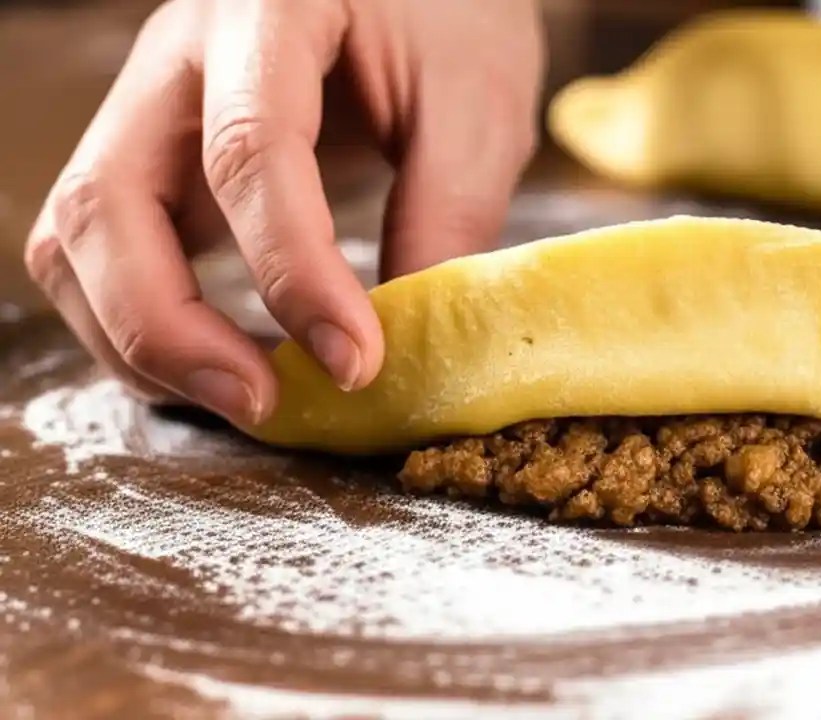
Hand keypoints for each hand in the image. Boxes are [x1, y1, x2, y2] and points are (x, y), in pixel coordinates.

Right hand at [23, 0, 543, 425]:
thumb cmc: (450, 15)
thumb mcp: (478, 102)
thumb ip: (446, 211)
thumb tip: (409, 346)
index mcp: (267, 13)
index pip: (250, 151)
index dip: (295, 272)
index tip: (356, 362)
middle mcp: (177, 59)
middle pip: (106, 201)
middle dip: (169, 326)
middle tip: (265, 404)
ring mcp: (150, 110)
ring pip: (76, 237)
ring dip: (138, 338)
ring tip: (243, 397)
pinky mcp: (154, 159)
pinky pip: (100, 252)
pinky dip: (139, 322)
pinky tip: (217, 363)